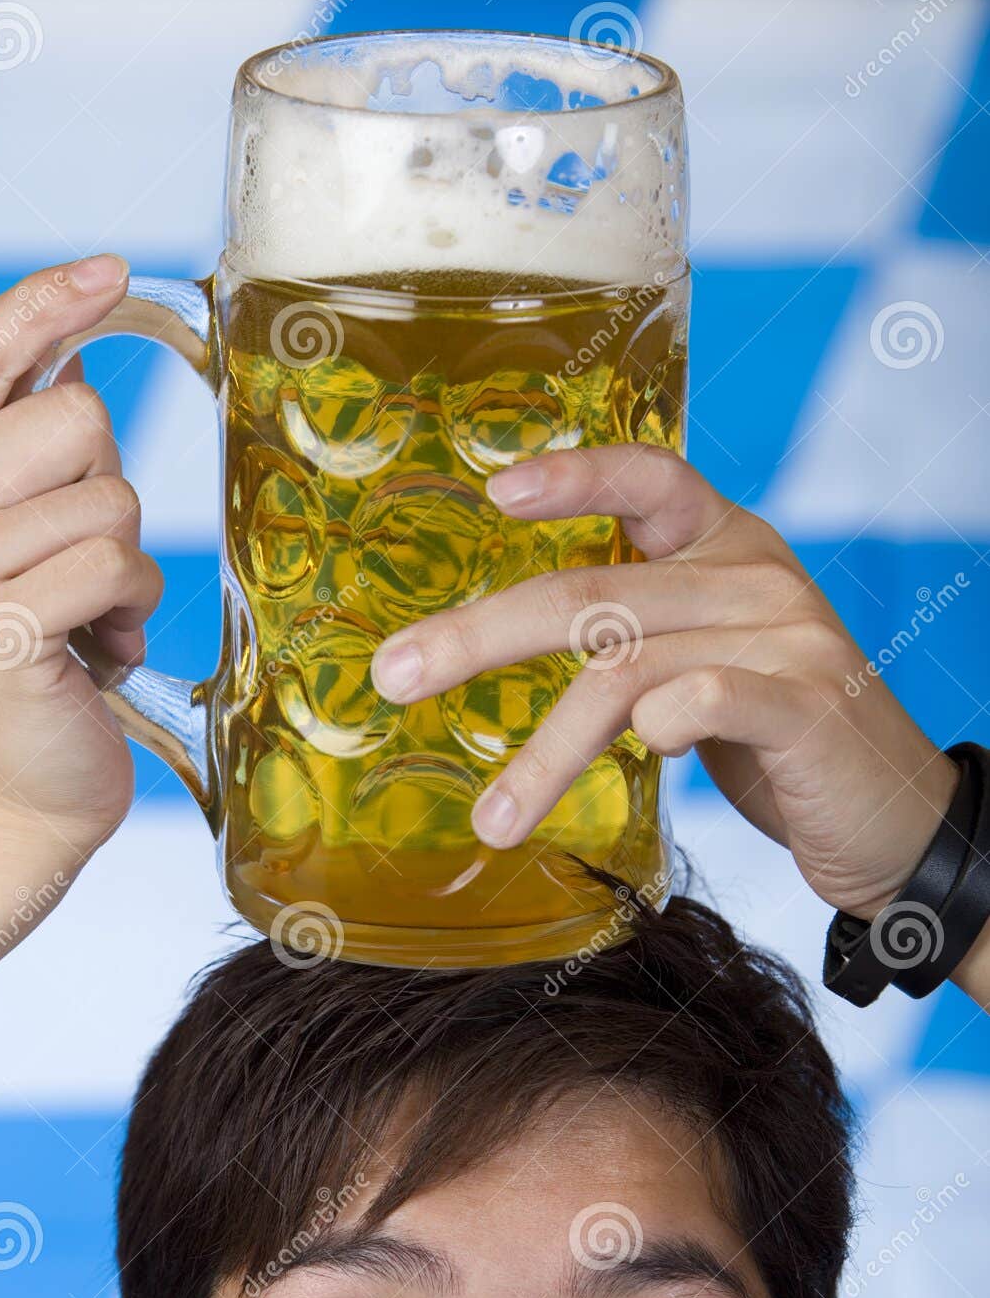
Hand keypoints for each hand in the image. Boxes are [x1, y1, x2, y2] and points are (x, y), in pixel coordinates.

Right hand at [0, 257, 162, 1034]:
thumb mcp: (15, 548)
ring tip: (90, 620)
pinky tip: (102, 652)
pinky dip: (133, 611)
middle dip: (108, 487)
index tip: (109, 270)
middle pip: (70, 419)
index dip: (43, 304)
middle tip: (84, 559)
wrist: (7, 798)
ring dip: (127, 565)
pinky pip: (115, 567)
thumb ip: (26, 458)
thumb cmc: (25, 669)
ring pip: (107, 499)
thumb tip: (74, 352)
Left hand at [371, 444, 958, 925]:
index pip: (651, 477)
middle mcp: (756, 575)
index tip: (495, 491)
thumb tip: (514, 641)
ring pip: (626, 668)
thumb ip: (639, 640)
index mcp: (727, 549)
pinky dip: (659, 730)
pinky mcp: (808, 705)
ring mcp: (787, 635)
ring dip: (546, 751)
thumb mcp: (710, 668)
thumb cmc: (785, 745)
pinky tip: (650, 759)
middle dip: (480, 635)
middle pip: (594, 590)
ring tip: (493, 818)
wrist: (903, 822)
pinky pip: (704, 701)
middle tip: (394, 676)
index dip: (574, 475)